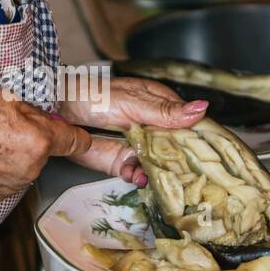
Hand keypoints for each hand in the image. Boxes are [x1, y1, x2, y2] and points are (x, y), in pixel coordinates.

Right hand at [0, 89, 91, 203]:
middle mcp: (31, 169)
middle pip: (47, 152)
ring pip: (28, 166)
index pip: (77, 142)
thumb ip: (37, 109)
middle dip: (35, 139)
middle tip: (8, 125)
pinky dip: (1, 169)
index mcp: (39, 142)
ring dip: (18, 156)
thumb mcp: (7, 97)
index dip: (76, 134)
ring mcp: (13, 186)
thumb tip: (51, 116)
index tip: (72, 131)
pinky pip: (9, 179)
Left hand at [60, 78, 207, 183]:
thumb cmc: (92, 95)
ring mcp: (136, 144)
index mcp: (159, 104)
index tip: (212, 152)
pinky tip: (136, 175)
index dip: (199, 137)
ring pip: (157, 164)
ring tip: (155, 174)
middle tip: (186, 172)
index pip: (188, 122)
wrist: (56, 109)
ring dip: (158, 171)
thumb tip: (202, 109)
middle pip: (175, 148)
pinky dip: (136, 176)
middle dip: (179, 161)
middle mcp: (151, 126)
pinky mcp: (120, 160)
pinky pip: (135, 172)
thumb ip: (165, 112)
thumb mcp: (133, 102)